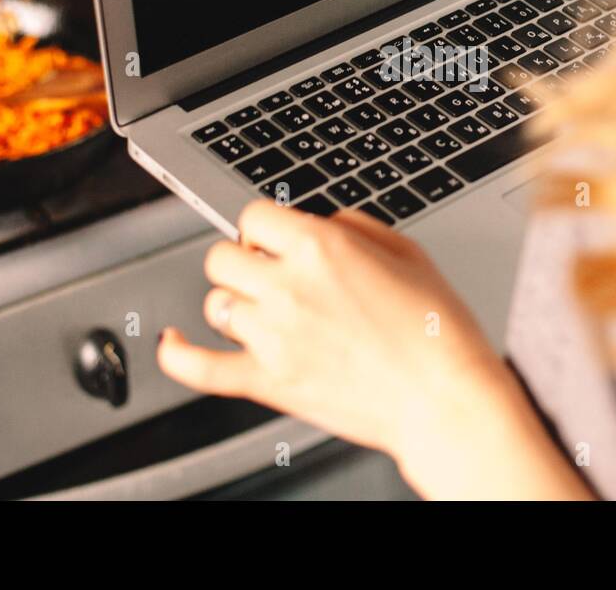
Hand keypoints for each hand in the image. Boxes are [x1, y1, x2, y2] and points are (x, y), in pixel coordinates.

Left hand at [156, 200, 511, 461]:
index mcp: (319, 246)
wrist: (444, 399)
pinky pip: (200, 367)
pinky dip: (178, 355)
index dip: (265, 227)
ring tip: (263, 312)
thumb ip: (354, 225)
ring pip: (216, 304)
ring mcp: (272, 337)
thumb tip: (323, 222)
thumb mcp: (407, 251)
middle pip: (222, 256)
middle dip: (244, 260)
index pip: (253, 215)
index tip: (275, 238)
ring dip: (235, 304)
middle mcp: (287, 286)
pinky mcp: (268, 382)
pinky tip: (171, 343)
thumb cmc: (437, 330)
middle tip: (269, 273)